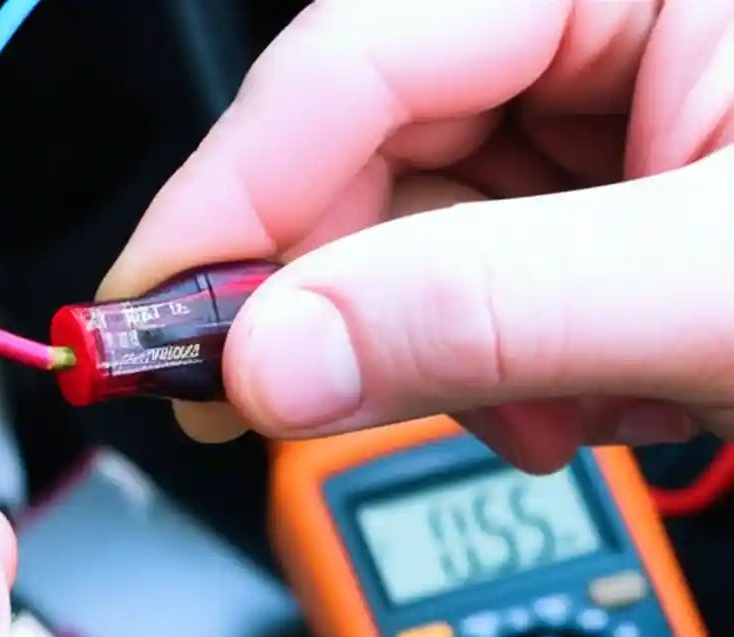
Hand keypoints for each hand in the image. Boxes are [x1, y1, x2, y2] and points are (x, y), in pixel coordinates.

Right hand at [100, 0, 733, 472]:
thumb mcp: (716, 290)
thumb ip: (492, 310)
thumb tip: (279, 358)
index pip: (353, 59)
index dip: (230, 194)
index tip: (146, 313)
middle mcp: (596, 37)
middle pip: (368, 158)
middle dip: (350, 304)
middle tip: (285, 399)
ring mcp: (600, 127)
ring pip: (415, 241)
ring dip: (448, 356)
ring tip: (554, 411)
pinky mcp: (600, 215)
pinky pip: (478, 287)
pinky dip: (501, 368)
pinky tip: (585, 397)